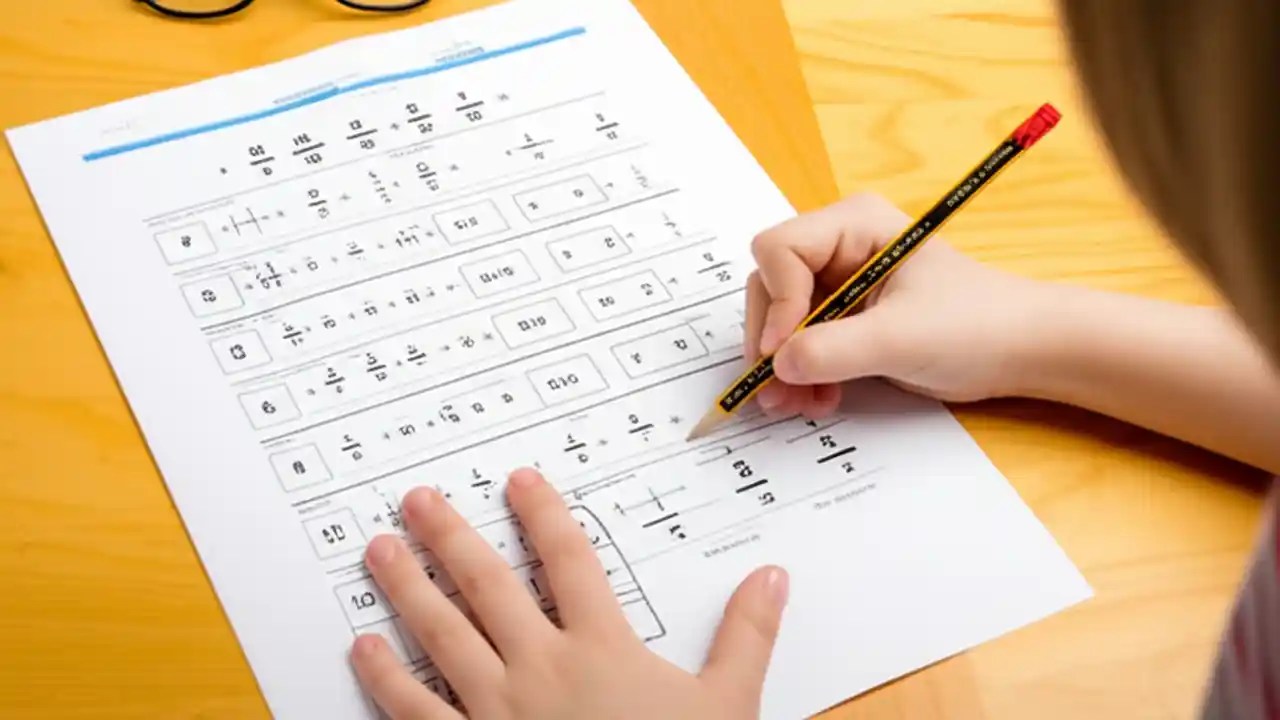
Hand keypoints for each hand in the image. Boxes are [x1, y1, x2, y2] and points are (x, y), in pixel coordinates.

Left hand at [350, 467, 788, 718]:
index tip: (517, 479)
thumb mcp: (728, 704)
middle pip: (485, 585)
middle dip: (450, 535)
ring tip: (379, 549)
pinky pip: (415, 712)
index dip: (542, 513)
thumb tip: (770, 577)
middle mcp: (539, 668)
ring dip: (406, 587)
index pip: (568, 560)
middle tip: (418, 498)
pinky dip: (386, 679)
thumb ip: (746, 635)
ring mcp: (496, 711)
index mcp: (601, 647)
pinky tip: (363, 648)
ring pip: (440, 635)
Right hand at [745, 191, 1046, 416]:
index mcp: (854, 225)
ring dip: (784, 365)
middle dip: (773, 342)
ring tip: (799, 403)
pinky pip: (802, 343)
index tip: (783, 351)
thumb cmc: (977, 325)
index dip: (775, 302)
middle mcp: (839, 247)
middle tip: (778, 389)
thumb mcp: (900, 338)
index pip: (779, 251)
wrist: (1021, 351)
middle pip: (770, 287)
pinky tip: (819, 398)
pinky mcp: (846, 319)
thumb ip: (833, 350)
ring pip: (781, 321)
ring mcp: (840, 283)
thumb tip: (778, 366)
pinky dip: (802, 373)